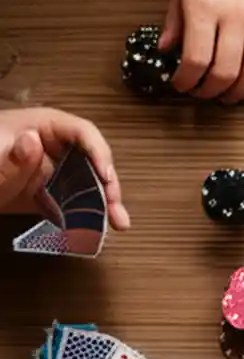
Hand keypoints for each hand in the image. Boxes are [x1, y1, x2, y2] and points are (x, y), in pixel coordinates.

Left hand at [0, 107, 127, 228]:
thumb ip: (9, 156)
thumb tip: (34, 140)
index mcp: (36, 127)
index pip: (80, 132)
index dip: (99, 153)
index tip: (105, 177)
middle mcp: (46, 148)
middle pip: (89, 161)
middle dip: (108, 186)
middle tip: (117, 211)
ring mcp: (43, 172)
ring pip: (83, 184)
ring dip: (101, 204)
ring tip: (117, 224)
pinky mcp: (38, 195)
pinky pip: (67, 203)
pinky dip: (82, 217)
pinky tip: (92, 231)